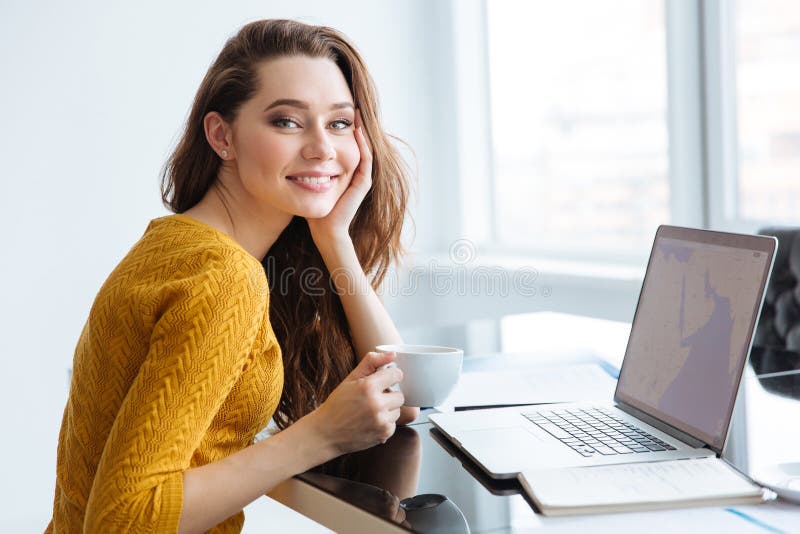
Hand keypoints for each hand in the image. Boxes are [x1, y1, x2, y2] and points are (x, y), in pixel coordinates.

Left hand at [306, 109, 372, 244]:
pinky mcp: (362, 183)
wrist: (323, 229)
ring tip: (354, 113)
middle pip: (356, 143)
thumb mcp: (304, 180)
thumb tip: (283, 150)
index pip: (344, 144)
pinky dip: (362, 144)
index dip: (340, 128)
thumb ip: (299, 166)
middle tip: (348, 105)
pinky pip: (365, 159)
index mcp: (343, 171)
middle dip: (351, 125)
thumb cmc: (311, 207)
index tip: (332, 112)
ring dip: (360, 130)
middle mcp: (354, 172)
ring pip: (364, 148)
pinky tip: (356, 131)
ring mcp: (360, 177)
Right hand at [310, 351, 403, 454]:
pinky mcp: (384, 434)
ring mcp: (381, 421)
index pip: (396, 374)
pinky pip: (393, 424)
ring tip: (370, 411)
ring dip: (388, 410)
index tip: (383, 380)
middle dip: (389, 395)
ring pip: (398, 410)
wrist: (326, 434)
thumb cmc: (337, 405)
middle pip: (400, 395)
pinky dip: (384, 423)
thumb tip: (392, 355)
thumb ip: (371, 362)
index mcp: (368, 387)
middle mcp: (377, 404)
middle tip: (373, 399)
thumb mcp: (350, 379)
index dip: (390, 377)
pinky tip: (369, 422)